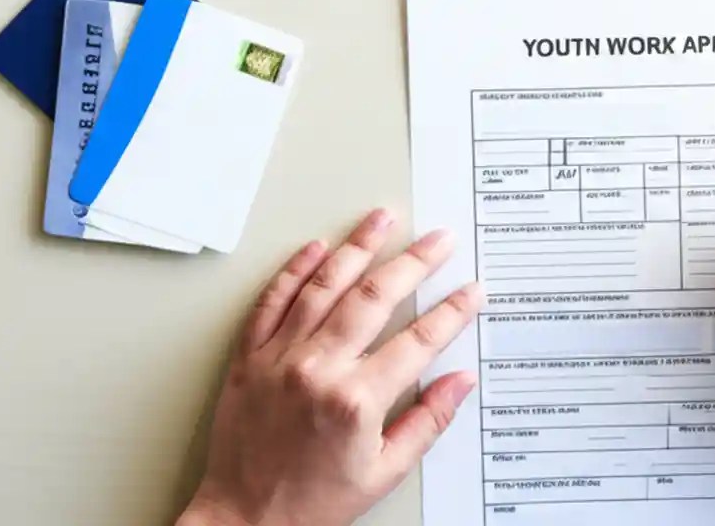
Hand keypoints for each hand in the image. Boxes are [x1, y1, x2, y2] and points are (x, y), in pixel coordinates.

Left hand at [178, 209, 483, 525]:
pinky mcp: (248, 358)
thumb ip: (427, 422)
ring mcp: (279, 359)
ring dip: (358, 247)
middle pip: (376, 297)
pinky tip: (315, 248)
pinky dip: (294, 270)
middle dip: (415, 262)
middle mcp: (318, 370)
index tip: (471, 291)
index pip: (419, 340)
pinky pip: (272, 301)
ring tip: (381, 219)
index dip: (452, 310)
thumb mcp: (384, 472)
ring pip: (324, 286)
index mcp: (357, 400)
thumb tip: (460, 382)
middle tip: (439, 240)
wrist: (243, 520)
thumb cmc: (312, 503)